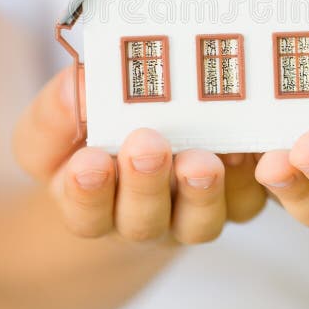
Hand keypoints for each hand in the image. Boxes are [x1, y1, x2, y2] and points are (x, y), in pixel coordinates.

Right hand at [13, 69, 266, 244]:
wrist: (141, 149)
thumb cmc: (90, 138)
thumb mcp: (58, 125)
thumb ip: (56, 114)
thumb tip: (76, 87)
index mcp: (93, 207)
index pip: (86, 215)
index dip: (88, 194)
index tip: (88, 163)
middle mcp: (144, 219)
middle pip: (144, 221)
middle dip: (145, 185)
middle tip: (147, 146)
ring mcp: (192, 213)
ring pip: (199, 220)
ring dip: (202, 190)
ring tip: (201, 160)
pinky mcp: (237, 198)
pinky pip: (248, 198)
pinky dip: (251, 177)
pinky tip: (249, 148)